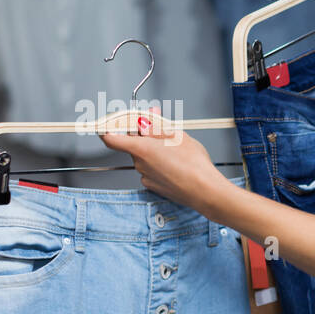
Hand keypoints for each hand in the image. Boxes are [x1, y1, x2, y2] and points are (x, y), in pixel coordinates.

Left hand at [98, 122, 227, 211]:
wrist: (205, 191)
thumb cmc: (193, 164)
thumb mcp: (177, 135)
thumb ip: (156, 128)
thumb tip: (144, 123)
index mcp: (140, 148)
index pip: (111, 138)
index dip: (109, 130)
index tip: (114, 124)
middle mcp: (139, 164)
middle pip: (132, 146)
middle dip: (144, 136)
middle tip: (160, 128)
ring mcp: (146, 177)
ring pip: (145, 159)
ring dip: (155, 151)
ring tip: (175, 149)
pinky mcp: (155, 187)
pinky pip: (152, 171)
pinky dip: (160, 165)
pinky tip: (176, 164)